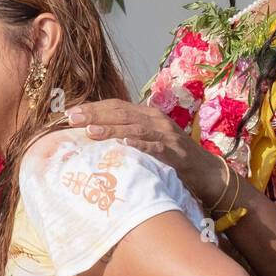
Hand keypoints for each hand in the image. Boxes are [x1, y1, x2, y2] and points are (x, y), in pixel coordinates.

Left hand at [65, 98, 226, 204]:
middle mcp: (155, 120)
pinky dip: (140, 144)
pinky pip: (155, 147)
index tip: (70, 113)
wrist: (204, 170)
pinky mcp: (174, 152)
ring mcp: (165, 134)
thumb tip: (95, 134)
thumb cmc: (170, 157)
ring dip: (111, 129)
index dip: (93, 108)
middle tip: (72, 119)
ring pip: (134, 128)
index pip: (116, 106)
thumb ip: (127, 133)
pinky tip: (125, 144)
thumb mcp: (147, 139)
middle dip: (95, 115)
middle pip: (121, 113)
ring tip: (90, 131)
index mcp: (147, 114)